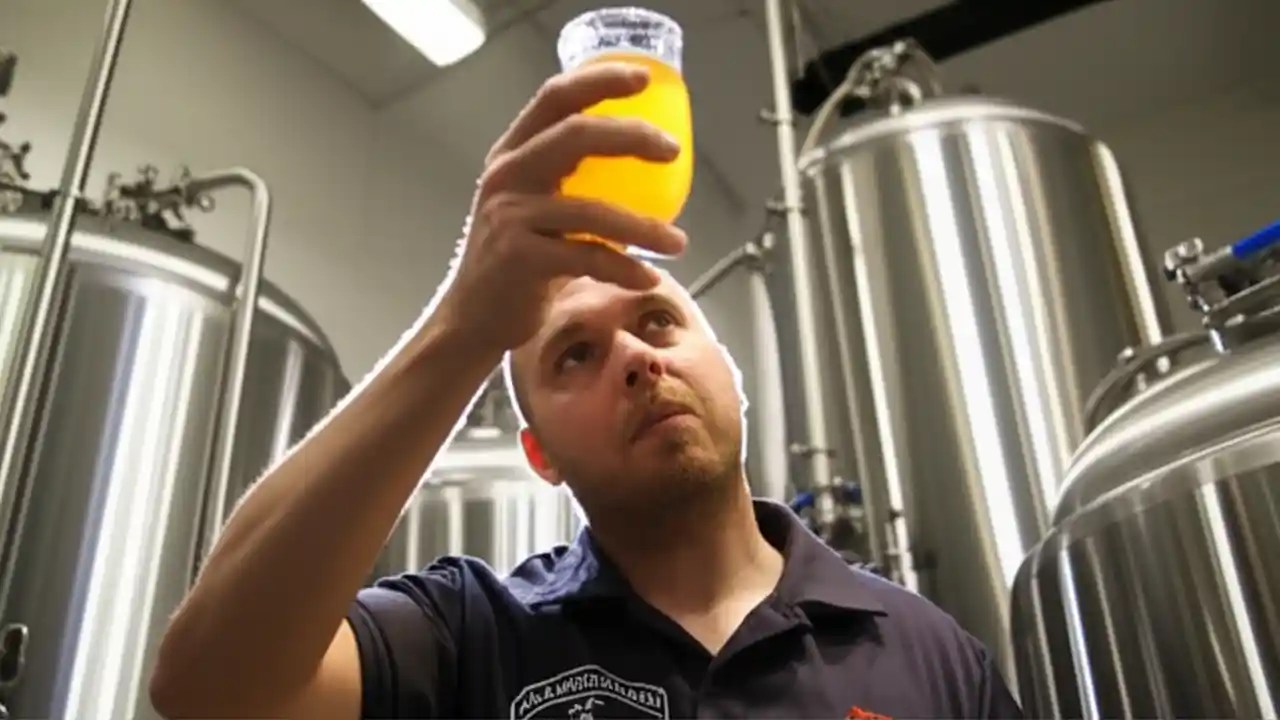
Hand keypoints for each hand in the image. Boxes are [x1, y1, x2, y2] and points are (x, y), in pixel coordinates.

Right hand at [438, 62, 688, 353]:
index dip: (599, 79)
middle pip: (576, 135)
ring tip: (679, 243)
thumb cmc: (520, 261)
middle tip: (672, 151)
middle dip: (631, 136)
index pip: (555, 98)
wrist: (473, 318)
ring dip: (643, 227)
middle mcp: (506, 175)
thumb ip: (571, 179)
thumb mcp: (536, 206)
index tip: (643, 79)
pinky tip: (647, 279)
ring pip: (590, 210)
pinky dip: (624, 269)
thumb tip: (645, 162)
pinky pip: (586, 257)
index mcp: (513, 153)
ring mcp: (509, 216)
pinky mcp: (518, 257)